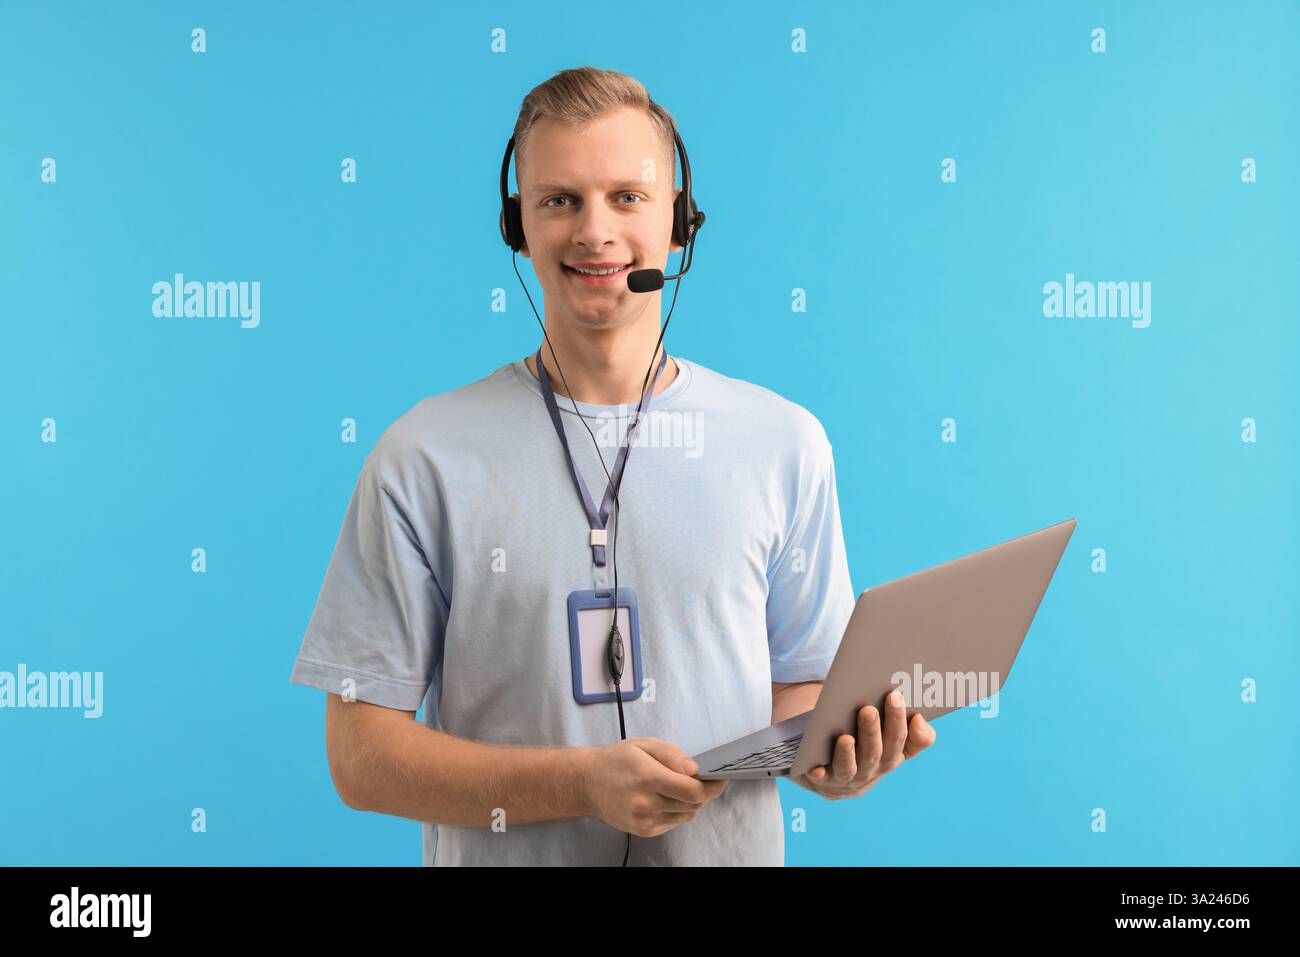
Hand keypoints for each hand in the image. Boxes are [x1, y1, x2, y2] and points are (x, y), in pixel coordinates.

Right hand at [580, 738, 727, 837]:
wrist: (587, 783)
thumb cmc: (618, 760)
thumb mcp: (644, 745)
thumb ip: (672, 754)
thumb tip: (695, 769)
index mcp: (647, 777)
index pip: (692, 790)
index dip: (712, 786)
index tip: (721, 779)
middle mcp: (646, 802)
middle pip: (693, 804)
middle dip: (705, 793)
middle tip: (707, 781)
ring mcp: (644, 820)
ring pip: (686, 815)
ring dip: (693, 802)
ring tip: (686, 787)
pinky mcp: (644, 831)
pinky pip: (674, 822)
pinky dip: (679, 811)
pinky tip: (670, 798)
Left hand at [791, 690, 936, 799]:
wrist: (837, 777)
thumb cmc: (866, 745)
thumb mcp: (890, 738)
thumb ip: (910, 728)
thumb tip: (919, 719)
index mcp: (893, 755)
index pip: (906, 741)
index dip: (901, 720)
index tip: (896, 694)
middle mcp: (873, 768)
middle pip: (877, 751)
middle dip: (873, 731)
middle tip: (868, 710)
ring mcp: (848, 777)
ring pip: (850, 766)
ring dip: (848, 754)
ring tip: (845, 739)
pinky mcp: (824, 780)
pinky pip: (822, 779)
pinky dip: (820, 774)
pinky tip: (816, 768)